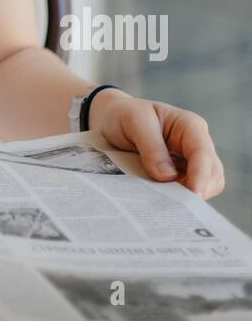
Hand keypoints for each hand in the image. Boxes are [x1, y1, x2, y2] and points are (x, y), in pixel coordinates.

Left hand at [87, 89, 224, 198]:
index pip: (203, 153)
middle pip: (212, 175)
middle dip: (197, 190)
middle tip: (173, 206)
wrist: (108, 121)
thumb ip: (151, 146)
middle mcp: (194, 146)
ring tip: (164, 205)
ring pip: (202, 188)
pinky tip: (160, 204)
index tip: (192, 195)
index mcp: (189, 126)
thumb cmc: (123, 114)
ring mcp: (188, 164)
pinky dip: (176, 202)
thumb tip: (168, 177)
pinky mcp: (177, 178)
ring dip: (186, 199)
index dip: (200, 176)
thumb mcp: (134, 121)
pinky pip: (185, 194)